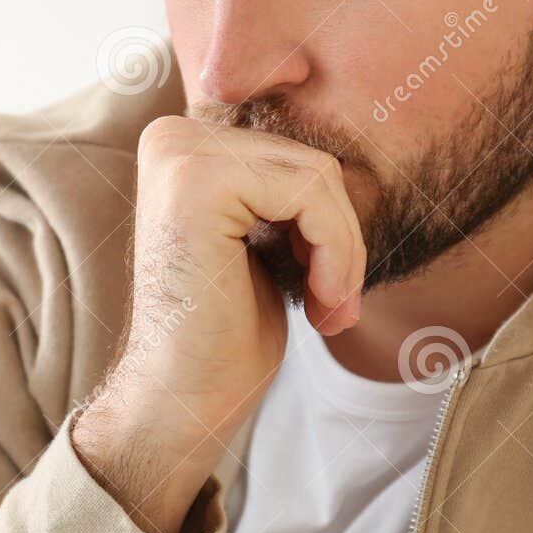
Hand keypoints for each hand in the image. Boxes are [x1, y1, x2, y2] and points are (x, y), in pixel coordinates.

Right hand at [72, 116, 364, 532]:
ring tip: (327, 309)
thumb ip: (286, 188)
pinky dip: (334, 255)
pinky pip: (312, 195)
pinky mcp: (198, 180)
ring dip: (341, 253)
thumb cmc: (226, 331)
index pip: (297, 157)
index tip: (324, 287)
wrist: (184, 396)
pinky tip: (318, 305)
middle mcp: (171, 136)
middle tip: (332, 308)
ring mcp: (180, 153)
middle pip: (312, 161)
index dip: (326, 226)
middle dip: (338, 240)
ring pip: (319, 177)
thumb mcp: (265, 239)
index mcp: (181, 144)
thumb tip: (361, 151)